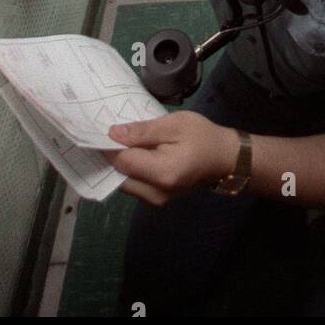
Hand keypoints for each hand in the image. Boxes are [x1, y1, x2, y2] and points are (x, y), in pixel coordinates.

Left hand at [108, 111, 238, 205]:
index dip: (108, 145)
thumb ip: (143, 131)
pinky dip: (130, 170)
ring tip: (121, 140)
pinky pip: (134, 185)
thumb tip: (112, 134)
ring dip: (120, 163)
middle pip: (119, 175)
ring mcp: (156, 200)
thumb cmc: (201, 136)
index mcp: (161, 173)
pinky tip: (133, 153)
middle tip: (110, 132)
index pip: (122, 161)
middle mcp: (155, 193)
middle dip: (111, 155)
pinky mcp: (157, 199)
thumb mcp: (174, 124)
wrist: (223, 157)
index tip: (101, 128)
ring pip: (124, 182)